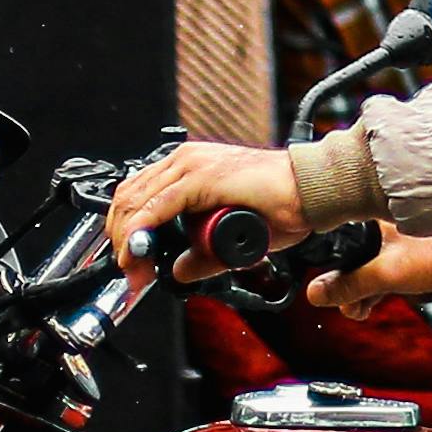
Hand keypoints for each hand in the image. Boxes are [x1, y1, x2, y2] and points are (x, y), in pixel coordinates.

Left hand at [105, 140, 304, 270]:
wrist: (312, 189)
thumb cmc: (281, 203)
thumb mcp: (229, 234)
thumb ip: (203, 253)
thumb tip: (178, 271)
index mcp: (189, 166)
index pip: (138, 195)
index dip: (124, 232)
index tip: (129, 264)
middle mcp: (185, 160)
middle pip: (129, 197)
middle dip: (119, 240)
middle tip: (128, 272)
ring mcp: (192, 165)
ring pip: (136, 201)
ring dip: (126, 240)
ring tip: (133, 269)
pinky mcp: (201, 177)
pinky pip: (157, 206)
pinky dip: (140, 232)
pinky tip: (137, 251)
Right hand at [311, 230, 431, 315]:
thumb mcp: (385, 274)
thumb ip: (349, 285)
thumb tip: (315, 294)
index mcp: (373, 220)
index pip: (339, 246)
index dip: (331, 272)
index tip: (328, 292)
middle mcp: (383, 227)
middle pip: (352, 260)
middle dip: (348, 288)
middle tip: (349, 307)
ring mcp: (398, 242)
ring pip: (368, 269)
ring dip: (362, 292)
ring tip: (359, 311)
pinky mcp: (411, 256)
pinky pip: (384, 273)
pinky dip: (376, 289)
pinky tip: (371, 305)